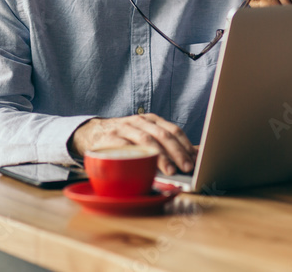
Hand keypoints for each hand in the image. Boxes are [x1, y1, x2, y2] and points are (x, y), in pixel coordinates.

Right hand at [69, 113, 195, 174]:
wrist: (92, 133)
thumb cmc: (126, 139)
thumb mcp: (147, 137)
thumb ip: (169, 144)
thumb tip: (199, 154)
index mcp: (150, 120)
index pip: (172, 130)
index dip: (185, 145)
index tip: (195, 160)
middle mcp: (138, 121)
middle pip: (161, 134)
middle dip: (176, 152)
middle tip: (186, 167)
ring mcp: (123, 129)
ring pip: (145, 140)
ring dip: (159, 156)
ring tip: (170, 170)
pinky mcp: (108, 139)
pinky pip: (124, 146)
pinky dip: (136, 156)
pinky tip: (145, 166)